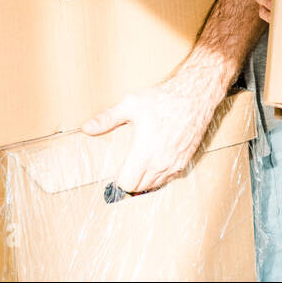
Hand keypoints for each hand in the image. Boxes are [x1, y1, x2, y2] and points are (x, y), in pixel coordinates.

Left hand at [81, 66, 223, 193]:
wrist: (194, 95)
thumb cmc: (163, 99)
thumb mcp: (130, 105)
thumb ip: (107, 119)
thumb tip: (86, 128)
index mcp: (145, 153)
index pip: (127, 184)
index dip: (119, 179)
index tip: (117, 168)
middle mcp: (161, 163)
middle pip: (140, 187)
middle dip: (131, 179)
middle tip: (126, 165)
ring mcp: (175, 164)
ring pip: (155, 184)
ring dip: (146, 179)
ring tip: (139, 163)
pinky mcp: (185, 160)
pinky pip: (169, 178)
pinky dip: (160, 174)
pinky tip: (156, 160)